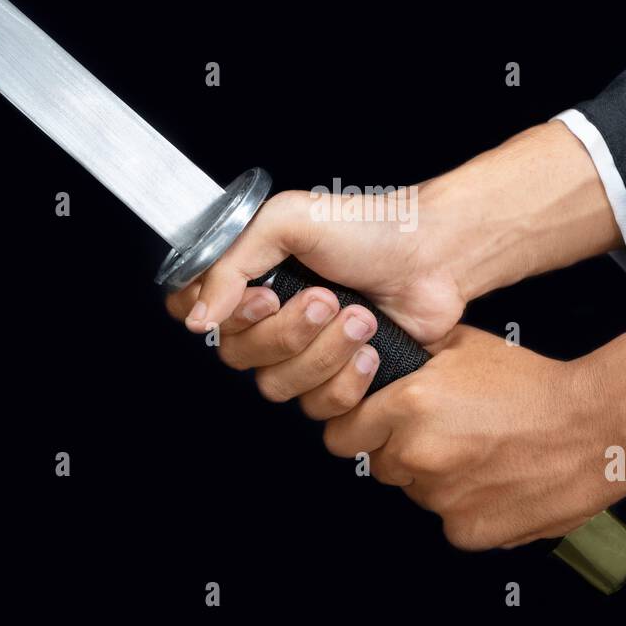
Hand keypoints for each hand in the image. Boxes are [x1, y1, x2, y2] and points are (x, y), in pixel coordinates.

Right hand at [165, 122, 620, 411]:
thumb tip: (197, 317)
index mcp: (248, 274)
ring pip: (277, 384)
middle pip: (237, 355)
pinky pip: (318, 406)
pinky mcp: (337, 380)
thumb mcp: (289, 219)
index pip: (192, 312)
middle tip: (327, 298)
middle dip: (288, 330)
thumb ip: (232, 262)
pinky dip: (347, 378)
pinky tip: (371, 349)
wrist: (433, 257)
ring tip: (360, 316)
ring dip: (324, 351)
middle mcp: (268, 317)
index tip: (265, 295)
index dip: (221, 316)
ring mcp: (302, 351)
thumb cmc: (369, 229)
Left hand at [320, 325, 625, 550]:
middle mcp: (418, 453)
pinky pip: (450, 519)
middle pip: (381, 464)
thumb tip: (381, 357)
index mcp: (410, 405)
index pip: (342, 435)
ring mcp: (442, 498)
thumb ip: (415, 355)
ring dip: (436, 477)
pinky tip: (495, 477)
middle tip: (443, 433)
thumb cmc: (536, 384)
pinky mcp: (468, 530)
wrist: (594, 426)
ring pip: (417, 492)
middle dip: (401, 450)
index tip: (370, 426)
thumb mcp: (465, 345)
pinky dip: (466, 503)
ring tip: (480, 451)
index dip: (357, 429)